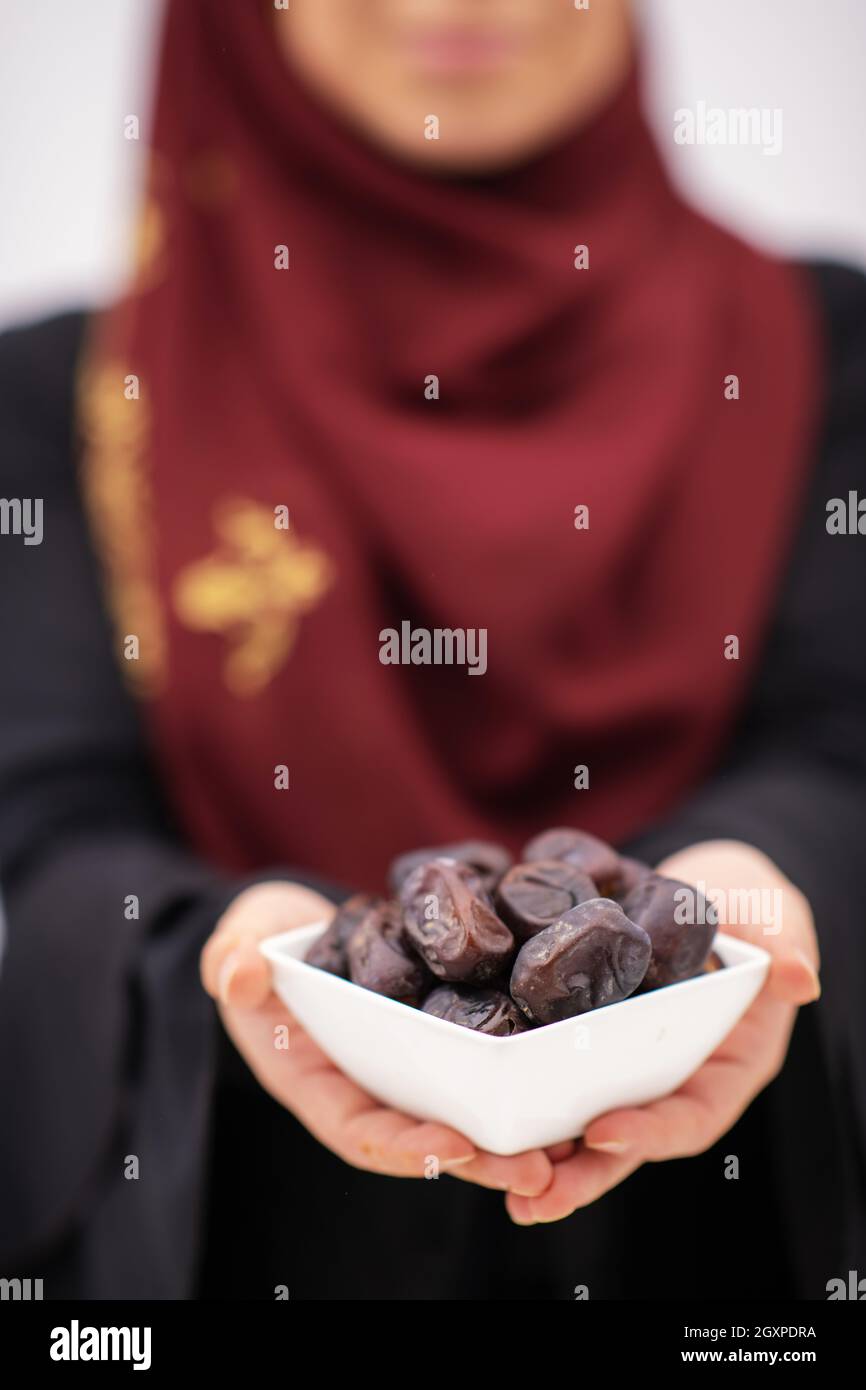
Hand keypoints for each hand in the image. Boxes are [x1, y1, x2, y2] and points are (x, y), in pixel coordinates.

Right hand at [200, 882, 564, 1196]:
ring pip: (467, 1109)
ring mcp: (410, 1066)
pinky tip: (574, 1080)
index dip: (404, 1147)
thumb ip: (230, 960)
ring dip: (516, 1131)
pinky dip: (525, 1079)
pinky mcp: (444, 1035)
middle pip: (428, 1136)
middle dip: (482, 1158)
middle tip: (542, 1169)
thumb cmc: (258, 938)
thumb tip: (238, 975)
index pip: (359, 1130)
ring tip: (575, 1143)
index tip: (454, 1148)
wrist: (297, 925)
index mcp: (317, 1082)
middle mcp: (371, 1086)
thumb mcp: (235, 941)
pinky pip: (485, 1063)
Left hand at [506, 840, 820, 1225]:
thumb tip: (799, 977)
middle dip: (579, 1173)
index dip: (652, 1132)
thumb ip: (784, 947)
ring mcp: (623, 1066)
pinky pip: (545, 1073)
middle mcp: (668, 1080)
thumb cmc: (748, 908)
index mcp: (722, 1067)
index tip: (606, 1134)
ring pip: (578, 1122)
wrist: (704, 887)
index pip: (692, 1116)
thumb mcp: (772, 919)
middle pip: (625, 1141)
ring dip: (534, 1151)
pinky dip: (510, 1093)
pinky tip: (465, 1106)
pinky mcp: (581, 1039)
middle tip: (530, 1196)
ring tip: (484, 1169)